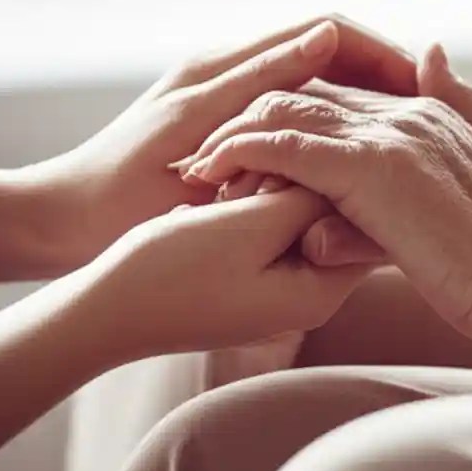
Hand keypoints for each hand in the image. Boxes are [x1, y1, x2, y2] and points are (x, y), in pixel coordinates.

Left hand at [20, 15, 416, 268]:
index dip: (381, 52)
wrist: (63, 224)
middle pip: (328, 52)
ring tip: (407, 134)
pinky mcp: (226, 138)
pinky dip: (331, 129)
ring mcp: (229, 104)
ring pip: (316, 87)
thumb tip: (331, 35)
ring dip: (361, 99)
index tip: (423, 82)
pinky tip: (356, 165)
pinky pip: (296, 121)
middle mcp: (231, 72)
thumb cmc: (121, 185)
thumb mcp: (198, 128)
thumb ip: (265, 81)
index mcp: (228, 65)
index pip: (328, 31)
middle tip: (431, 110)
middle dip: (381, 74)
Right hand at [77, 185, 369, 359]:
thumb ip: (308, 195)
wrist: (104, 307)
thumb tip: (348, 169)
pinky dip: (250, 201)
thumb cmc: (174, 271)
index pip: (367, 218)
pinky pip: (269, 224)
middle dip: (301, 180)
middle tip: (250, 180)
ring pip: (299, 212)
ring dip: (271, 185)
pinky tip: (215, 194)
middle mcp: (311, 294)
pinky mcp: (252, 273)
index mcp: (323, 291)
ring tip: (227, 188)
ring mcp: (280, 285)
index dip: (337, 175)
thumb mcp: (250, 224)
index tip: (290, 163)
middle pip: (336, 213)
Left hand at [178, 45, 471, 340]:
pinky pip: (286, 145)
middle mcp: (400, 114)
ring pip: (285, 111)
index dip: (289, 114)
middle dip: (247, 120)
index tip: (248, 146)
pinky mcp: (371, 167)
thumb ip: (468, 102)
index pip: (338, 94)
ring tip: (195, 167)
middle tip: (203, 155)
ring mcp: (385, 136)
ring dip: (234, 136)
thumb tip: (434, 51)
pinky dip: (242, 154)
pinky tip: (212, 174)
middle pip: (302, 94)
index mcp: (426, 114)